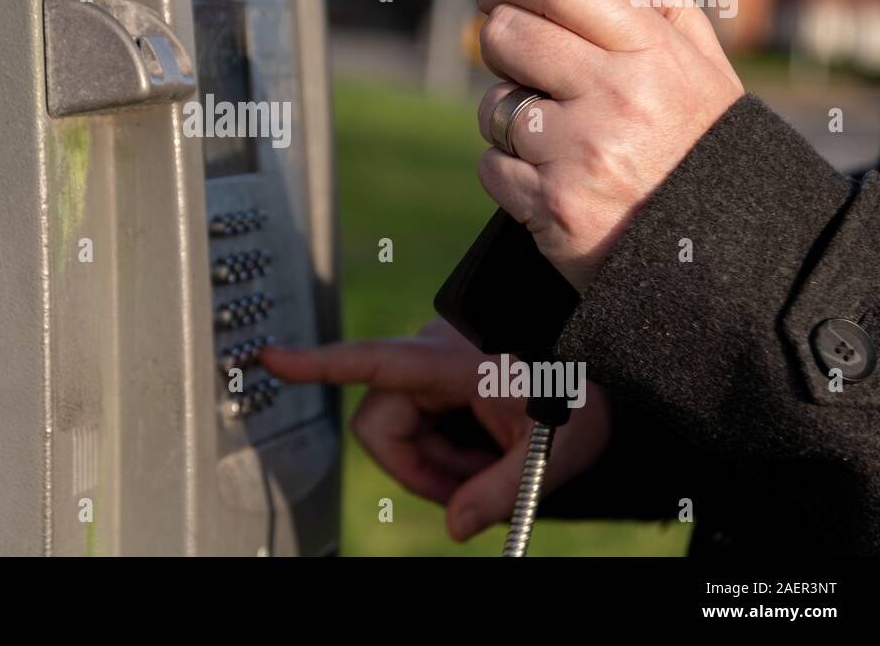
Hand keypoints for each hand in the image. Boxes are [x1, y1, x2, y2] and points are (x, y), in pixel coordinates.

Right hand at [261, 319, 611, 541]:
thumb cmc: (585, 392)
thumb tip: (455, 526)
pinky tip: (488, 447)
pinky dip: (448, 445)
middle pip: (382, 422)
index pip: (371, 360)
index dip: (316, 365)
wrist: (608, 369)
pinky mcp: (442, 371)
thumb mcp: (553, 449)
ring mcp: (436, 361)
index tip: (271, 359)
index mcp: (453, 359)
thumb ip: (502, 491)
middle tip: (467, 494)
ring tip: (492, 463)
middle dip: (417, 466)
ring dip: (438, 459)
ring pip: (401, 427)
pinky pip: (420, 420)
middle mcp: (435, 353)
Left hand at [476, 0, 743, 292]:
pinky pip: (492, 166)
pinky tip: (553, 181)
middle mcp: (616, 96)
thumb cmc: (708, 157)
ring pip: (493, 106)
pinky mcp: (551, 206)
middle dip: (501, 45)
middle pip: (507, 36)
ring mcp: (580, 153)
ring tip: (557, 137)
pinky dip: (510, 173)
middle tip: (518, 62)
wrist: (726, 261)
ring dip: (509, 117)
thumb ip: (665, 16)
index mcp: (654, 53)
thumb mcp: (711, 75)